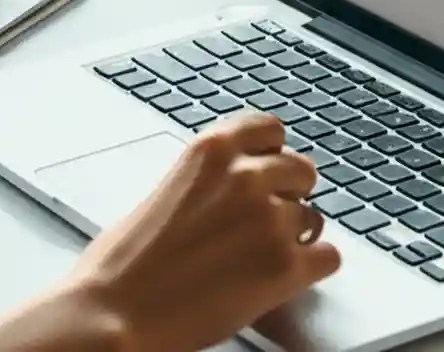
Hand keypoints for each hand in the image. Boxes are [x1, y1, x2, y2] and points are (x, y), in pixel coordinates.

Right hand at [0, 114, 340, 351]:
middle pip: (302, 170)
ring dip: (295, 237)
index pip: (269, 128)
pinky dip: (312, 270)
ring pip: (314, 218)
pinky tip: (283, 279)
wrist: (114, 315)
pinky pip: (329, 257)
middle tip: (266, 221)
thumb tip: (231, 188)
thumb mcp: (162, 192)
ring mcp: (270, 221)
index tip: (270, 165)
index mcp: (211, 151)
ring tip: (259, 259)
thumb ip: (207, 180)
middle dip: (289, 194)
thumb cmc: (122, 265)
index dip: (272, 152)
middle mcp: (247, 177)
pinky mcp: (286, 266)